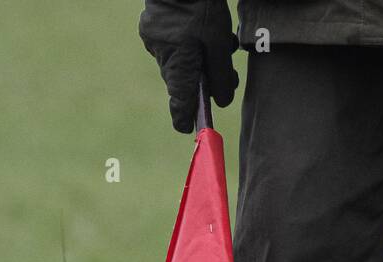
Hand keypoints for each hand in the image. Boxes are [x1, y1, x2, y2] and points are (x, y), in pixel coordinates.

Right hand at [139, 0, 239, 132]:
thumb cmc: (200, 5)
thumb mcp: (219, 39)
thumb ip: (222, 72)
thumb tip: (223, 101)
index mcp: (178, 65)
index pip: (180, 103)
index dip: (186, 118)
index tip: (189, 129)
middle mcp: (162, 58)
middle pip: (183, 81)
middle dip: (206, 81)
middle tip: (230, 76)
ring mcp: (154, 44)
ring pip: (180, 62)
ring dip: (200, 59)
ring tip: (222, 41)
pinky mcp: (151, 30)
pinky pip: (172, 46)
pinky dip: (188, 44)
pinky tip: (200, 29)